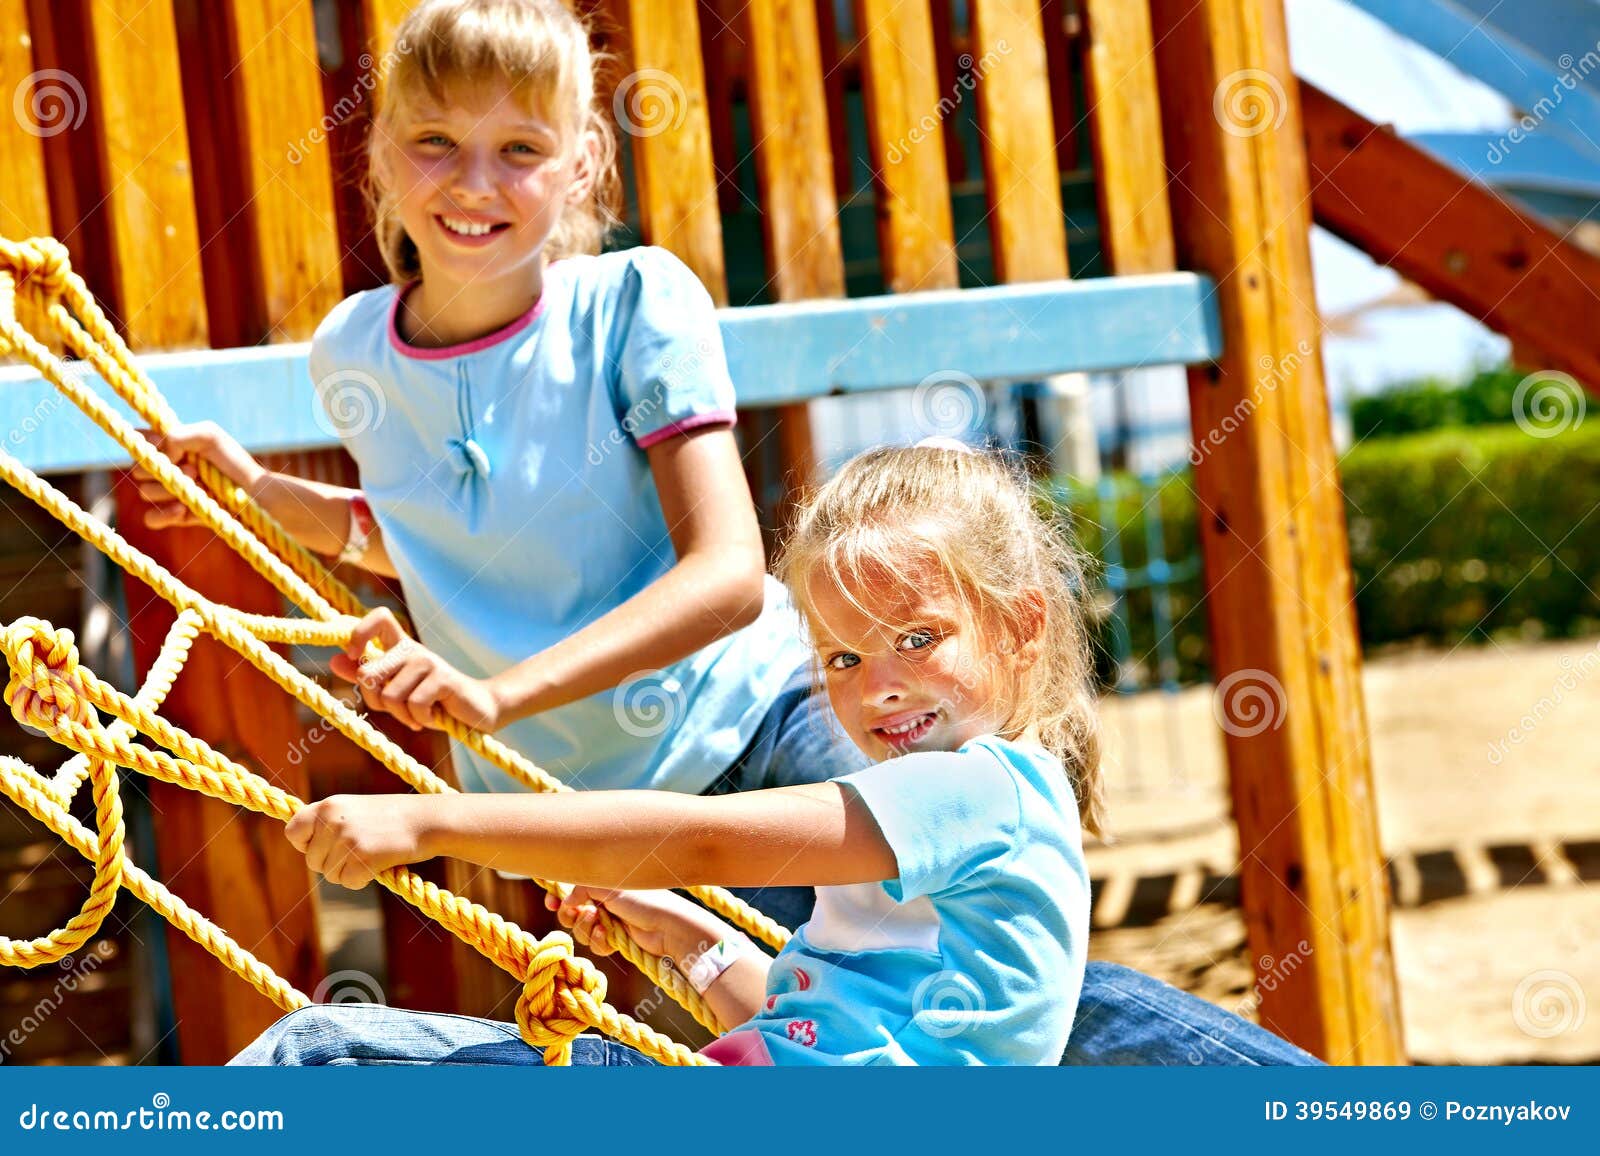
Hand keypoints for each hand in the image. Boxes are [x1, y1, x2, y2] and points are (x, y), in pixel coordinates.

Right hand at [133, 421, 267, 528]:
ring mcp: (167, 493)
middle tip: (195, 469)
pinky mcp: (175, 516)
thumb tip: (161, 456)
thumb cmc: (233, 461)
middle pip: (137, 470)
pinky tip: (182, 509)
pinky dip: (164, 514)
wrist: (253, 494)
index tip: (167, 446)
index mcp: (168, 446)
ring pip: (145, 493)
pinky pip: (151, 519)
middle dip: (164, 469)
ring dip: (171, 490)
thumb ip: (176, 436)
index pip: (138, 441)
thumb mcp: (208, 436)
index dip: (145, 445)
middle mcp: (164, 469)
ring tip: (199, 486)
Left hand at [286, 794, 430, 889]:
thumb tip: (307, 849)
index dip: (306, 844)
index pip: (292, 831)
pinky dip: (363, 879)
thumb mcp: (354, 809)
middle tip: (360, 850)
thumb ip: (329, 823)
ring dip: (349, 872)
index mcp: (328, 805)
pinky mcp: (361, 858)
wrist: (427, 819)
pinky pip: (349, 882)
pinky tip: (379, 863)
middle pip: (312, 861)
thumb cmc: (393, 816)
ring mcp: (346, 840)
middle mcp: (333, 821)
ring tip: (372, 853)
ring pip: (330, 875)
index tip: (325, 845)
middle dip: (333, 863)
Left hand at [331, 607, 502, 731]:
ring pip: (389, 695)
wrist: (475, 712)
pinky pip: (413, 704)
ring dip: (402, 716)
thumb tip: (334, 661)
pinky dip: (419, 719)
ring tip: (419, 715)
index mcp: (400, 648)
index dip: (359, 633)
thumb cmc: (432, 702)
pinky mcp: (443, 678)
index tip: (353, 655)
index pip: (379, 618)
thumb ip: (369, 677)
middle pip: (369, 672)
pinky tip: (433, 717)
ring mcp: (428, 662)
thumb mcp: (396, 692)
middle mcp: (413, 650)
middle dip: (375, 701)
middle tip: (397, 709)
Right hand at [547, 886, 724, 963]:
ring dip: (587, 930)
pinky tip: (608, 938)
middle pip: (572, 912)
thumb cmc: (644, 900)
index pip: (574, 889)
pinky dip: (599, 942)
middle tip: (582, 914)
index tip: (551, 902)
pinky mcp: (616, 941)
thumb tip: (565, 902)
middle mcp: (605, 901)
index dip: (560, 896)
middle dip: (572, 916)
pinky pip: (595, 946)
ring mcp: (610, 922)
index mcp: (604, 884)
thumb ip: (583, 889)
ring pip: (582, 931)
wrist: (668, 926)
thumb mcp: (610, 887)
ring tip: (601, 925)